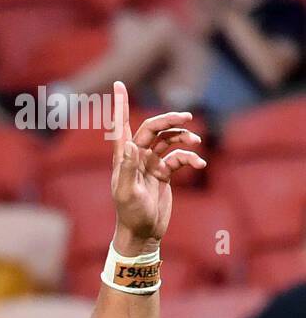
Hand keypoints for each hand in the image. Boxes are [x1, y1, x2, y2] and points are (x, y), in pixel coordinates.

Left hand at [109, 80, 205, 249]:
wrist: (142, 234)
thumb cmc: (131, 216)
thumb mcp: (127, 193)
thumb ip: (127, 168)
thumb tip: (130, 144)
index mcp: (123, 158)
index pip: (120, 126)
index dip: (120, 105)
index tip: (119, 83)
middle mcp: (136, 157)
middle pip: (153, 128)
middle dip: (170, 120)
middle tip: (187, 117)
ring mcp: (150, 164)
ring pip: (168, 140)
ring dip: (183, 137)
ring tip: (195, 142)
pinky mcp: (163, 174)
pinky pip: (179, 158)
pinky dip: (190, 158)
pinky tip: (199, 164)